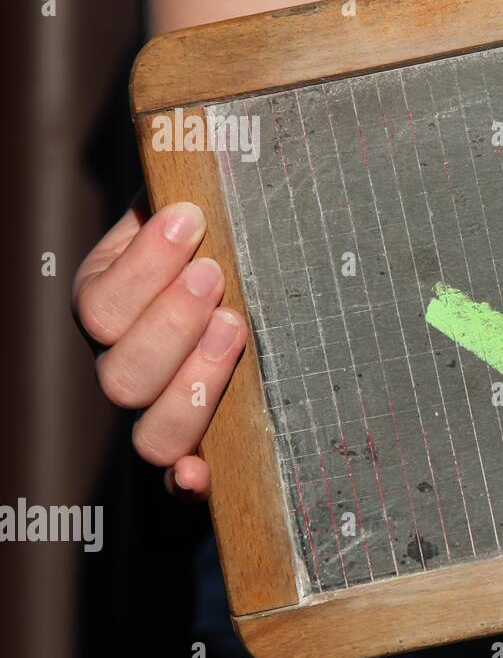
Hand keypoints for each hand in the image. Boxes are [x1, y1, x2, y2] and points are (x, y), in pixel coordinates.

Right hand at [72, 196, 245, 498]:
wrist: (247, 274)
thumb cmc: (222, 238)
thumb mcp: (197, 208)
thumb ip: (186, 192)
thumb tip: (195, 175)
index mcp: (110, 303)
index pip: (100, 303)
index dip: (144, 265)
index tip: (194, 219)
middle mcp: (123, 363)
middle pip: (120, 373)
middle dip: (171, 322)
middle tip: (216, 276)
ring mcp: (156, 409)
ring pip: (149, 429)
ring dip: (193, 382)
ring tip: (236, 325)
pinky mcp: (195, 447)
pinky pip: (173, 481)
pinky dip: (184, 482)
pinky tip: (199, 473)